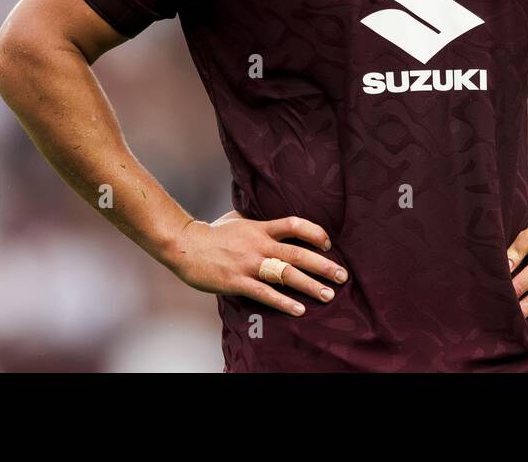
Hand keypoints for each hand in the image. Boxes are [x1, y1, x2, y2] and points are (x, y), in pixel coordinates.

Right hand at [174, 212, 347, 316]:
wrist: (185, 246)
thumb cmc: (211, 233)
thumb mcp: (237, 218)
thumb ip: (256, 220)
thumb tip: (269, 217)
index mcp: (260, 228)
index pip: (294, 225)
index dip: (315, 232)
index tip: (329, 243)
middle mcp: (259, 245)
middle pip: (298, 253)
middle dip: (323, 265)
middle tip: (342, 275)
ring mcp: (249, 264)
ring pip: (286, 275)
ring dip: (310, 286)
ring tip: (328, 295)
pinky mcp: (238, 282)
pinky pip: (266, 294)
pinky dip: (284, 302)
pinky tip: (299, 310)